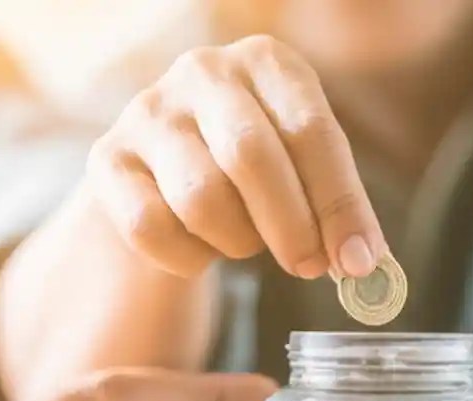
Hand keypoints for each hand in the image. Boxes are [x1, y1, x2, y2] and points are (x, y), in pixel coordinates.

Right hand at [86, 34, 385, 278]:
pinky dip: (186, 257)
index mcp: (266, 61)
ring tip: (246, 242)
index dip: (340, 203)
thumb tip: (366, 266)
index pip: (311, 131)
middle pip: (251, 156)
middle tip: (309, 267)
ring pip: (200, 198)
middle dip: (290, 226)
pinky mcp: (107, 159)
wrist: (167, 168)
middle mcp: (203, 72)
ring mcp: (148, 112)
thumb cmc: (254, 169)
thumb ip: (334, 207)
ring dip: (237, 242)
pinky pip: (150, 228)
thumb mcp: (303, 167)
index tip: (358, 263)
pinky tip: (200, 250)